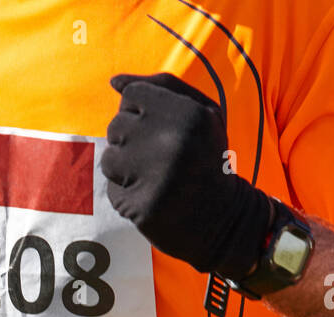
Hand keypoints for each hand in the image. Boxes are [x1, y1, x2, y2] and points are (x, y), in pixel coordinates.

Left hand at [101, 73, 271, 280]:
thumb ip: (162, 87)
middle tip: (159, 158)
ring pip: (109, 159)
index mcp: (189, 114)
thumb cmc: (206, 157)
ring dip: (124, 169)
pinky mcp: (142, 208)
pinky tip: (151, 198)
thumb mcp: (202, 113)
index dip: (140, 112)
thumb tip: (115, 81)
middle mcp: (172, 143)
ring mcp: (156, 178)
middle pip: (116, 126)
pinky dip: (127, 195)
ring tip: (153, 177)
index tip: (159, 129)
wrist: (224, 218)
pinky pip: (113, 191)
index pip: (132, 94)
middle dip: (131, 141)